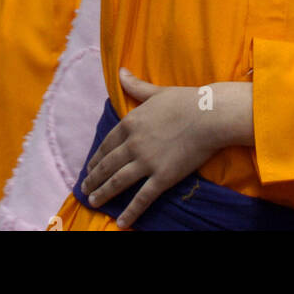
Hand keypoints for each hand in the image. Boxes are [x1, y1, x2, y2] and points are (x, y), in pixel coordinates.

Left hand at [81, 68, 252, 228]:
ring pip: (118, 182)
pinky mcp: (162, 177)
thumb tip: (120, 71)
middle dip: (94, 178)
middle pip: (108, 165)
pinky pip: (142, 198)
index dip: (96, 158)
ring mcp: (146, 162)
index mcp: (131, 123)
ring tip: (93, 201)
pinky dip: (130, 211)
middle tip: (85, 188)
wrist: (208, 115)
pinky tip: (120, 221)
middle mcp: (134, 144)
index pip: (107, 144)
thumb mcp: (156, 91)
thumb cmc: (184, 101)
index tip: (89, 168)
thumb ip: (136, 86)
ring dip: (103, 193)